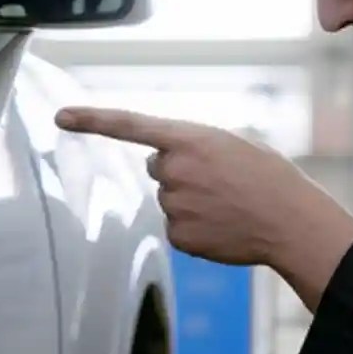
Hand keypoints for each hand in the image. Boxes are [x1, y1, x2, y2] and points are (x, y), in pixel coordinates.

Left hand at [55, 106, 352, 307]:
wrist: (291, 221)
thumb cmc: (269, 177)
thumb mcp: (233, 143)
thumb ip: (194, 147)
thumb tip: (167, 164)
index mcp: (189, 138)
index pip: (130, 125)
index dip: (92, 120)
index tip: (61, 117)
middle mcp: (175, 170)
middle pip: (158, 168)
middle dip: (180, 172)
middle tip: (219, 180)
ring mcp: (175, 205)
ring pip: (169, 200)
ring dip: (191, 201)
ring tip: (228, 204)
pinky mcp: (179, 236)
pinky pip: (177, 229)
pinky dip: (197, 228)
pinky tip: (223, 226)